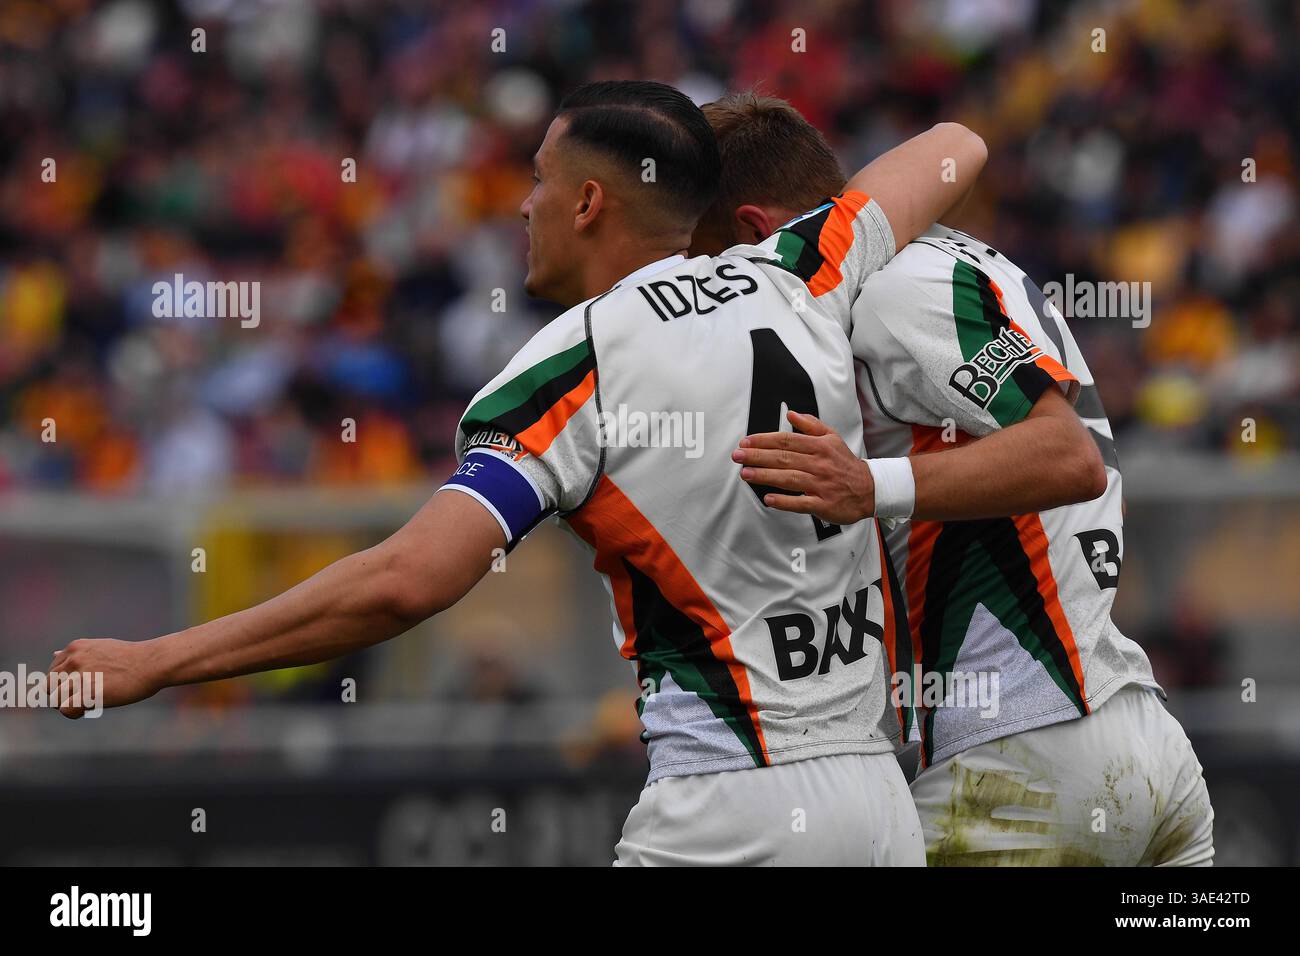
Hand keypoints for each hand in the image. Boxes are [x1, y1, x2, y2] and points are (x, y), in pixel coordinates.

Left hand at [48, 638, 163, 717]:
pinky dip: (74, 713)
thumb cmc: (133, 657)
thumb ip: (78, 654)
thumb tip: (54, 653)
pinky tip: (89, 709)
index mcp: (75, 648)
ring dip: (68, 704)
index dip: (63, 684)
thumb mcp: (101, 647)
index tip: (81, 687)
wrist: (153, 663)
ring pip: (55, 699)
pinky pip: (66, 709)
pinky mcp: (88, 693)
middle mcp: (73, 660)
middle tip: (81, 699)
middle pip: (49, 686)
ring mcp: (80, 676)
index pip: (52, 671)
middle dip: (61, 695)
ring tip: (87, 703)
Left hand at [732, 410, 874, 524]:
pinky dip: (784, 501)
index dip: (764, 440)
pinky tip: (768, 499)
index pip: (787, 440)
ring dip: (766, 476)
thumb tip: (791, 414)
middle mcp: (820, 464)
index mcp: (820, 446)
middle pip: (784, 458)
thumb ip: (811, 425)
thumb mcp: (833, 438)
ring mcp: (821, 484)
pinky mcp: (824, 504)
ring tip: (746, 474)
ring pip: (790, 478)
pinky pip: (801, 502)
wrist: (869, 488)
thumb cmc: (845, 463)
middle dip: (758, 456)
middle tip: (738, 456)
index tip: (746, 442)